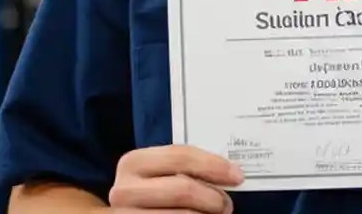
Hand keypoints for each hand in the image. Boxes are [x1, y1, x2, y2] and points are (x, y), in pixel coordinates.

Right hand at [107, 144, 243, 212]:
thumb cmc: (151, 190)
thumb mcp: (159, 173)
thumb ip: (185, 168)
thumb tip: (230, 174)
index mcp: (133, 163)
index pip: (180, 156)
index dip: (213, 165)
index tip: (237, 176)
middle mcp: (124, 190)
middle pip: (183, 190)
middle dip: (213, 198)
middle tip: (226, 205)